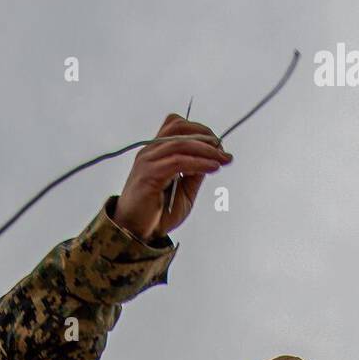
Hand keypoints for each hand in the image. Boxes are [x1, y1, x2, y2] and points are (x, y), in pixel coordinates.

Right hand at [113, 112, 232, 242]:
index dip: (200, 131)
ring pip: (181, 143)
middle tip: (223, 151)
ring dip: (206, 150)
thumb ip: (195, 173)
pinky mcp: (149, 175)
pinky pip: (178, 162)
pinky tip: (213, 168)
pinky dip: (199, 163)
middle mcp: (150, 152)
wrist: (135, 234)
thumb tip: (213, 158)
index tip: (219, 146)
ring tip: (222, 159)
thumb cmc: (156, 215)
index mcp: (156, 152)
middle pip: (179, 127)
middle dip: (205, 136)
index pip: (177, 125)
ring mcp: (148, 162)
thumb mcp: (184, 192)